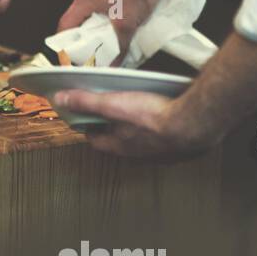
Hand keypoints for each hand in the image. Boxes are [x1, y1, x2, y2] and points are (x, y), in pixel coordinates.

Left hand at [52, 90, 215, 160]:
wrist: (195, 124)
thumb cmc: (154, 117)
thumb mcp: (114, 104)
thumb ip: (87, 102)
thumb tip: (61, 99)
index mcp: (120, 146)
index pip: (96, 140)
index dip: (90, 127)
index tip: (88, 117)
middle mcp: (139, 156)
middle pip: (120, 142)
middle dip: (115, 128)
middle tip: (115, 113)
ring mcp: (161, 155)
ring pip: (144, 144)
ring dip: (140, 131)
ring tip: (141, 113)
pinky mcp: (182, 150)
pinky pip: (167, 142)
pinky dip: (164, 132)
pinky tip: (169, 118)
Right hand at [57, 0, 166, 62]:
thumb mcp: (128, 24)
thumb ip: (119, 47)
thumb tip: (112, 64)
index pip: (66, 23)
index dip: (65, 40)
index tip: (69, 51)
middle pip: (77, 15)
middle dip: (83, 32)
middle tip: (90, 45)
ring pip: (90, 7)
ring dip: (96, 20)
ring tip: (108, 32)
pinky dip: (106, 10)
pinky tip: (120, 16)